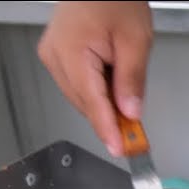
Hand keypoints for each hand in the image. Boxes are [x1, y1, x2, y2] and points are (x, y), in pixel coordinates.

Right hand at [38, 1, 152, 155]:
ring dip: (104, 107)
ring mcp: (53, 56)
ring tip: (129, 110)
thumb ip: (132, 80)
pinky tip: (114, 94)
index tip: (121, 149)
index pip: (92, 101)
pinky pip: (78, 84)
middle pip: (84, 102)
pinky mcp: (57, 55)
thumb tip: (130, 112)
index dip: (108, 129)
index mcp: (71, 52)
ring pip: (81, 96)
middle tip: (135, 137)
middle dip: (109, 120)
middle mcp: (55, 56)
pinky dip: (97, 94)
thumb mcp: (135, 40)